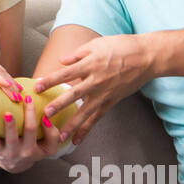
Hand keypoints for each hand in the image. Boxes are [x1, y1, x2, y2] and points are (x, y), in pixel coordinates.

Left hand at [0, 89, 66, 172]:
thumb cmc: (34, 149)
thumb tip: (46, 118)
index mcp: (32, 149)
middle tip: (8, 113)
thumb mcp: (48, 147)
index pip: (32, 130)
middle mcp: (17, 152)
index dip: (31, 115)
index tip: (28, 98)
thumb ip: (53, 134)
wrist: (18, 165)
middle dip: (10, 126)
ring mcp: (4, 153)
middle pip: (13, 138)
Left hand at [32, 33, 151, 144]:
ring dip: (72, 124)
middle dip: (59, 105)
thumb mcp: (98, 44)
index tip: (37, 87)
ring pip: (85, 112)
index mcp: (90, 64)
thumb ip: (78, 54)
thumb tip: (62, 61)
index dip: (50, 80)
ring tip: (59, 136)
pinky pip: (97, 118)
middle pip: (73, 95)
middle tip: (45, 114)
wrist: (147, 57)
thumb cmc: (123, 46)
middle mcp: (96, 81)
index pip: (65, 74)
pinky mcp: (112, 101)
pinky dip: (87, 129)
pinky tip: (77, 140)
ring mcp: (104, 93)